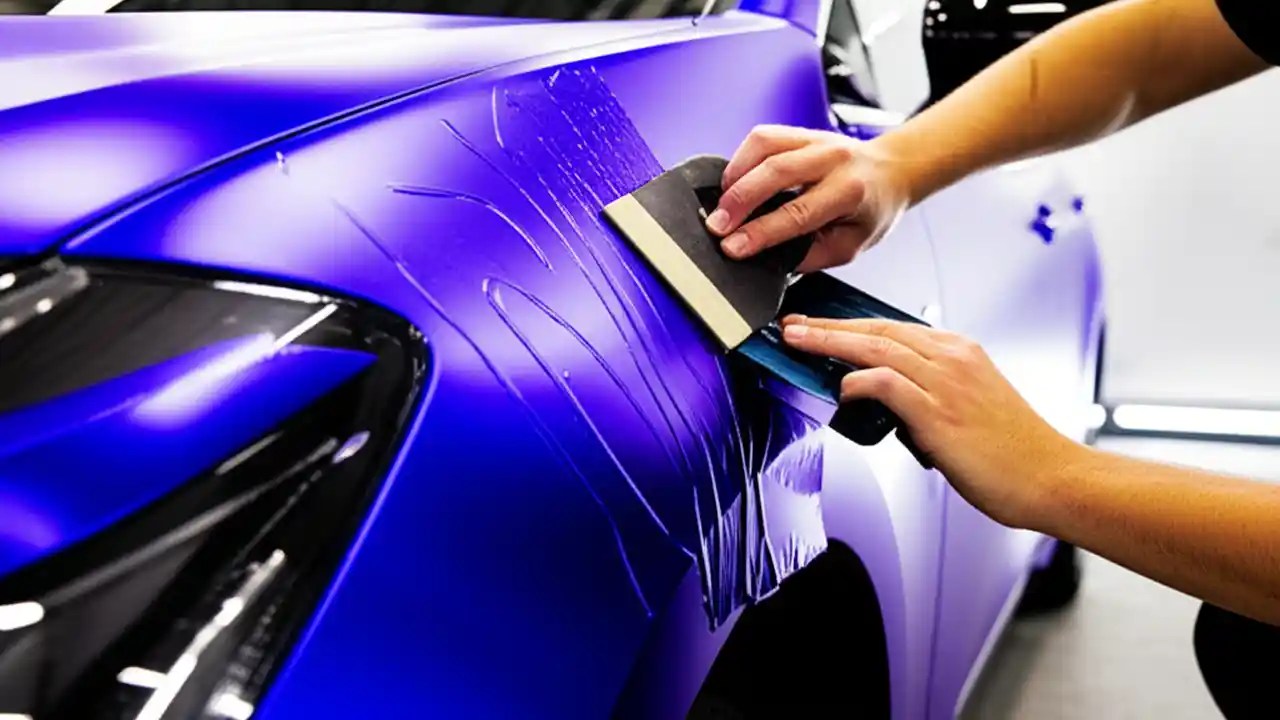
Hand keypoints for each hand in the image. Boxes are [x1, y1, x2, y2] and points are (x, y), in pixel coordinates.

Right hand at [705, 125, 913, 271]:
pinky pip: (761, 137)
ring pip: (763, 146)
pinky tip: (733, 183)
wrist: (890, 174)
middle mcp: (833, 158)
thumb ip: (809, 255)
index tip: (732, 247)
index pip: (797, 213)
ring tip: (721, 205)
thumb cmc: (870, 212)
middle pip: (775, 172)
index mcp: (850, 191)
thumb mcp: (849, 246)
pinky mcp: (799, 131)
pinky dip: (740, 160)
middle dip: (738, 202)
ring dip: (735, 176)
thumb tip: (766, 257)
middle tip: (715, 226)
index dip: (759, 232)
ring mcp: (815, 138)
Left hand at [780, 316, 1082, 527]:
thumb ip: (928, 395)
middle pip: (877, 329)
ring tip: (796, 341)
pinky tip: (841, 389)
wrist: (1050, 478)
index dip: (851, 325)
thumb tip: (883, 401)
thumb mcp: (968, 405)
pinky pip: (887, 383)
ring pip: (875, 347)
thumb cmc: (1012, 452)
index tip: (819, 326)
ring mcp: (946, 382)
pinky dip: (858, 381)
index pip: (893, 327)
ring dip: (829, 342)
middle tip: (792, 325)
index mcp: (960, 351)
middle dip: (828, 325)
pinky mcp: (939, 412)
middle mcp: (952, 357)